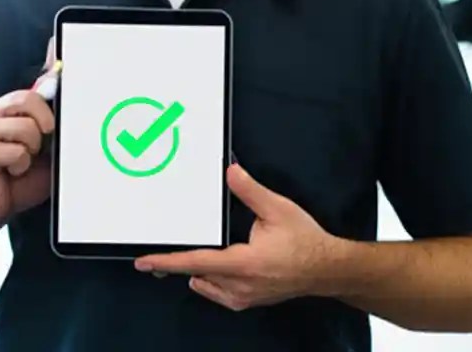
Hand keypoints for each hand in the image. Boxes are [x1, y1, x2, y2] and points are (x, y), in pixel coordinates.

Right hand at [0, 39, 56, 225]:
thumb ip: (56, 130)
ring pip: (26, 128)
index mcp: (13, 110)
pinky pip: (16, 152)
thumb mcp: (48, 153)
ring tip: (22, 162)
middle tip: (42, 142)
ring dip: (32, 151)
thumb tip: (73, 108)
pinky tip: (11, 172)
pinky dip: (21, 167)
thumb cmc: (21, 178)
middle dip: (46, 123)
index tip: (61, 54)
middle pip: (30, 98)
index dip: (51, 70)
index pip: (35, 84)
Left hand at [133, 164, 347, 310]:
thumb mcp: (277, 209)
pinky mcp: (250, 301)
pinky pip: (219, 294)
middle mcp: (241, 285)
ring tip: (184, 260)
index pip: (195, 262)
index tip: (145, 262)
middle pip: (196, 276)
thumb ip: (250, 190)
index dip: (167, 262)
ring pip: (206, 287)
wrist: (327, 268)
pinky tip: (209, 272)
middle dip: (176, 266)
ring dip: (194, 273)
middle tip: (155, 259)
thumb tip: (230, 171)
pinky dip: (210, 283)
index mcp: (244, 263)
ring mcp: (245, 297)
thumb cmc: (305, 242)